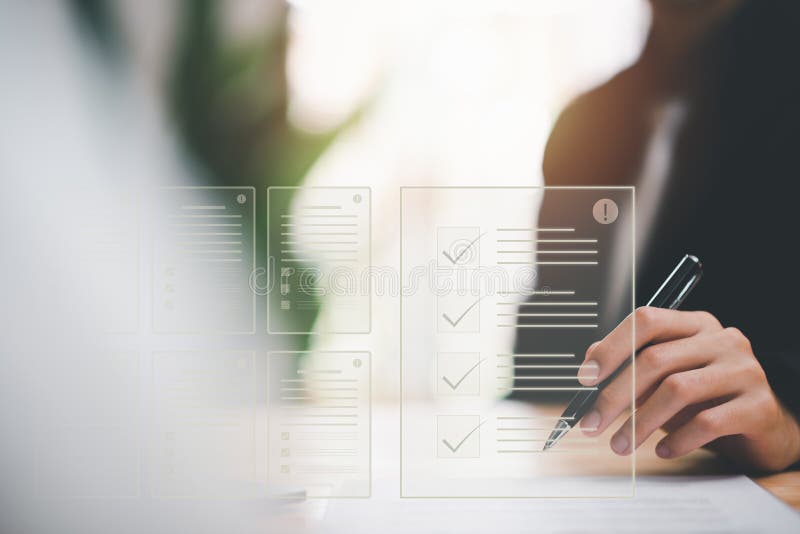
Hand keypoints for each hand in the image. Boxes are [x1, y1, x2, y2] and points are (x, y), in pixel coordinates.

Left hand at [578, 307, 799, 471]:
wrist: (764, 427)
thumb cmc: (706, 399)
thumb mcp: (666, 377)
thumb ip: (632, 364)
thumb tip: (589, 362)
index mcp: (695, 325)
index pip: (647, 320)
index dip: (612, 347)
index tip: (585, 377)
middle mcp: (722, 339)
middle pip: (656, 359)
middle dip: (616, 395)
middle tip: (592, 425)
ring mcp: (743, 370)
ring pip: (678, 389)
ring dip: (640, 421)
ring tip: (620, 445)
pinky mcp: (758, 405)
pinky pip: (708, 422)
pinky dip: (677, 439)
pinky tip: (661, 450)